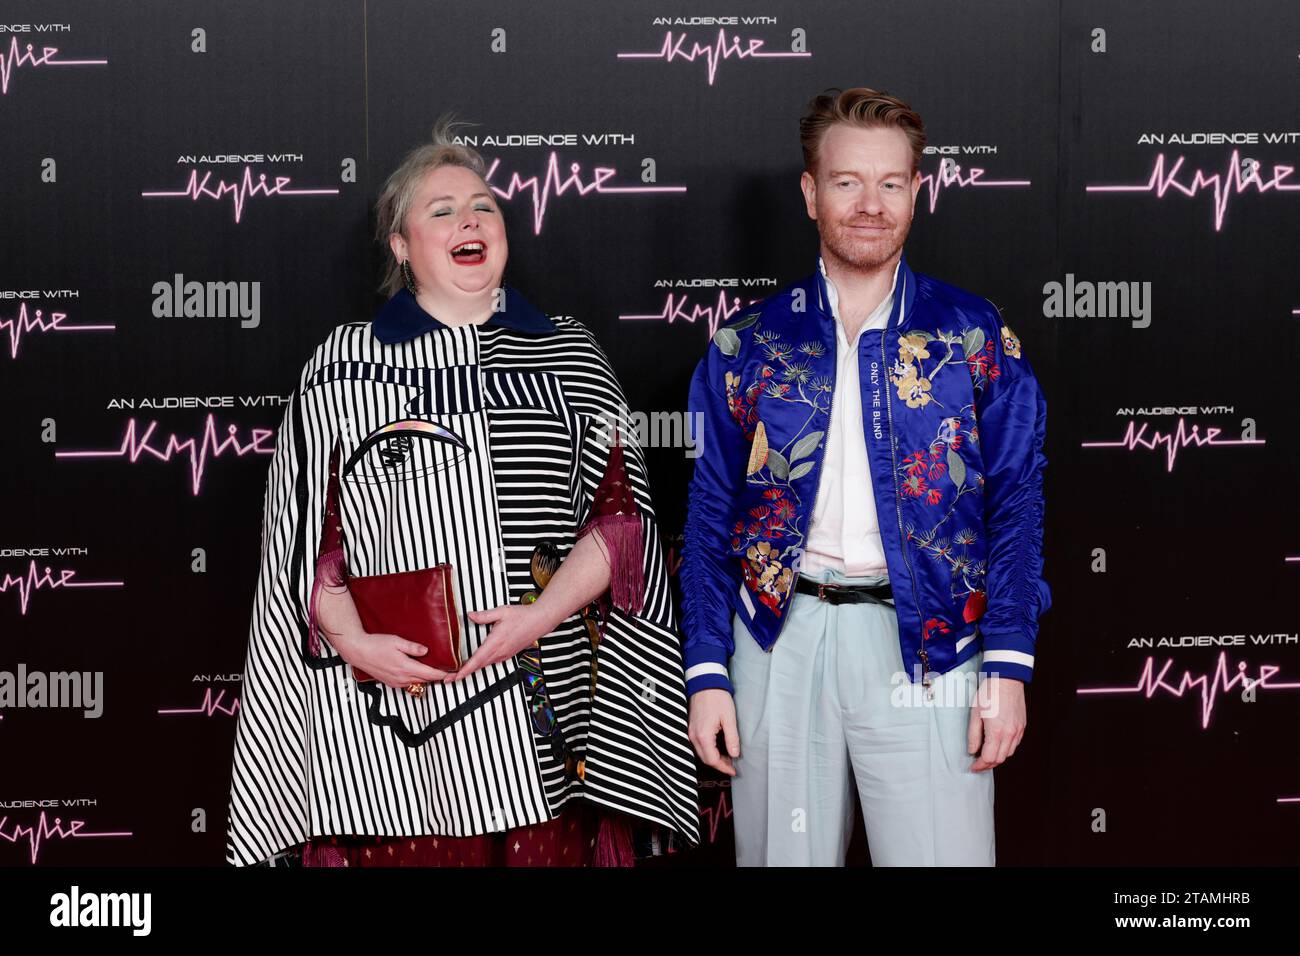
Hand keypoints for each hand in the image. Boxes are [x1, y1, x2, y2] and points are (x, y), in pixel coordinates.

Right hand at [330, 629, 452, 688]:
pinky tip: (419, 672)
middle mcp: (401, 678)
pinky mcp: (391, 683)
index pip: (429, 674)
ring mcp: (396, 682)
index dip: (443, 674)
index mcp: (405, 667)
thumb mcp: (396, 641)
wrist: (358, 651)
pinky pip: (409, 684)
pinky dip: (417, 679)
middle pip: (426, 680)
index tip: (453, 672)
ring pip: (417, 683)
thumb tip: (426, 651)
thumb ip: (412, 647)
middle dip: (438, 677)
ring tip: (436, 671)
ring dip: (427, 678)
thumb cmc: (376, 644)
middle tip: (449, 672)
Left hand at [445, 604, 553, 682]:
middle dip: (462, 674)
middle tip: (447, 679)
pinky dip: (479, 665)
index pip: (477, 660)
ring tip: (456, 674)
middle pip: (477, 667)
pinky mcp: (506, 654)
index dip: (465, 670)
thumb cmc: (522, 616)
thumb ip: (484, 615)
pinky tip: (473, 664)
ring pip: (483, 665)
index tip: (455, 677)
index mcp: (495, 642)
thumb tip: (469, 615)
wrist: (539, 621)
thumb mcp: (501, 612)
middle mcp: (499, 652)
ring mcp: (504, 655)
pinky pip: (490, 662)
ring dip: (470, 670)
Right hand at [688, 688, 740, 775]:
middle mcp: (693, 736)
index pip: (712, 760)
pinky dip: (708, 750)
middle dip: (719, 764)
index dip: (724, 767)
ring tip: (728, 757)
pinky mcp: (690, 728)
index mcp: (703, 735)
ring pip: (701, 753)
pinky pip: (698, 745)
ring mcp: (690, 732)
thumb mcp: (729, 718)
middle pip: (705, 759)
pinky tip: (718, 748)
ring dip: (714, 757)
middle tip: (732, 765)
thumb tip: (735, 755)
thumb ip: (732, 738)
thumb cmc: (718, 698)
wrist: (705, 683)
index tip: (734, 770)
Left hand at [968, 676, 1025, 771]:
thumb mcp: (975, 713)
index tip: (973, 766)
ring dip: (997, 757)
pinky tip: (998, 744)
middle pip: (1000, 759)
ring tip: (987, 754)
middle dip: (988, 764)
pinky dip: (1006, 748)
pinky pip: (1015, 744)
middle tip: (978, 763)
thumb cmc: (989, 693)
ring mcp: (1018, 730)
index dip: (980, 765)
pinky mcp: (1022, 726)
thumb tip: (972, 750)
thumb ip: (973, 735)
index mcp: (996, 732)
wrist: (1006, 679)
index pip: (989, 758)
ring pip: (1009, 753)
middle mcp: (1010, 734)